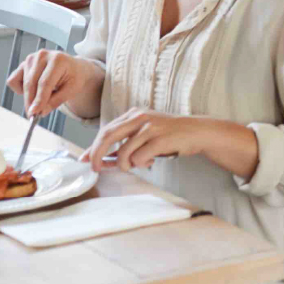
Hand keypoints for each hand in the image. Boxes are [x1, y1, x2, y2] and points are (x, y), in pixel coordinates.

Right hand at [7, 50, 104, 118]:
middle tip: (33, 116)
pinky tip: (34, 89)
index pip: (45, 83)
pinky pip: (13, 80)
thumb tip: (40, 112)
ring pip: (23, 83)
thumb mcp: (72, 90)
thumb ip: (56, 101)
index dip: (38, 99)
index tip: (34, 113)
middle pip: (31, 84)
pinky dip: (20, 89)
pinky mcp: (23, 64)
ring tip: (42, 98)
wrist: (73, 67)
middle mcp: (42, 56)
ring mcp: (31, 58)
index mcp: (58, 60)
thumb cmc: (74, 77)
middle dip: (31, 102)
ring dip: (29, 97)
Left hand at [84, 109, 237, 172]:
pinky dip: (141, 164)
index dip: (93, 147)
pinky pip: (139, 158)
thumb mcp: (145, 133)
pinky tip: (150, 162)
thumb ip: (125, 142)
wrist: (198, 132)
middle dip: (98, 155)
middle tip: (96, 169)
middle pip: (108, 137)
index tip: (85, 159)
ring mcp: (150, 127)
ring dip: (126, 165)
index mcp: (134, 114)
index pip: (106, 130)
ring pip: (124, 152)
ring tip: (136, 165)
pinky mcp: (160, 138)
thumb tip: (101, 159)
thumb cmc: (170, 136)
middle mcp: (140, 117)